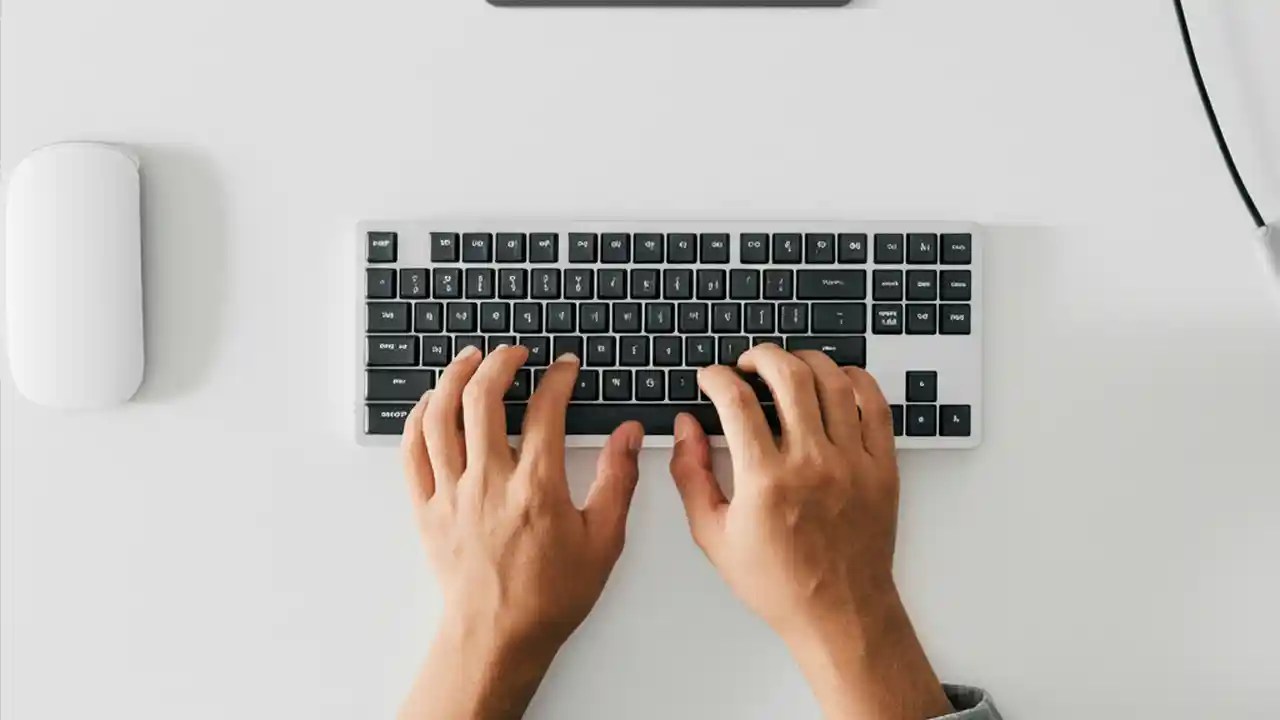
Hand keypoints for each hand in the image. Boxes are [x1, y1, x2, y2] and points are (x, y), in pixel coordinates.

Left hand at [399, 345, 643, 719]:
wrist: (498, 637)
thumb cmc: (550, 596)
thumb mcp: (603, 540)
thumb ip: (617, 480)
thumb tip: (629, 435)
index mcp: (537, 487)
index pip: (546, 410)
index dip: (557, 377)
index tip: (564, 367)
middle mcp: (489, 482)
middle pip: (484, 398)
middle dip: (500, 362)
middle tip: (514, 352)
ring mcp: (452, 494)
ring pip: (441, 416)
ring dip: (455, 378)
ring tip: (469, 359)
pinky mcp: (427, 509)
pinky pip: (413, 451)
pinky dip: (419, 418)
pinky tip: (433, 403)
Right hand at [670, 344, 952, 719]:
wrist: (839, 612)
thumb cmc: (778, 582)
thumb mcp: (713, 535)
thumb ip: (691, 475)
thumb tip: (684, 428)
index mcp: (765, 480)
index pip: (736, 400)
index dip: (717, 377)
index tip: (710, 378)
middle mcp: (811, 463)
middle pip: (788, 375)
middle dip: (761, 356)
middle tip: (748, 364)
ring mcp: (852, 462)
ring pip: (833, 381)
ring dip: (805, 361)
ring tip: (788, 367)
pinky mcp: (881, 467)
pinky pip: (875, 405)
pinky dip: (855, 381)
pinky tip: (837, 381)